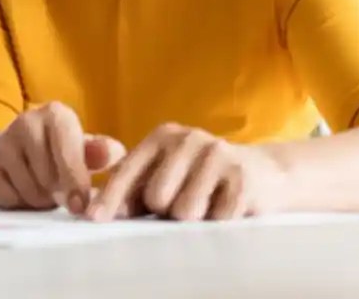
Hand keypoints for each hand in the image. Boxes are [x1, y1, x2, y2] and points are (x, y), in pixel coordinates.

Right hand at [0, 102, 125, 213]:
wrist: (13, 153)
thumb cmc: (58, 153)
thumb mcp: (84, 150)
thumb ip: (101, 153)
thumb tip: (111, 152)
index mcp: (56, 114)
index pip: (68, 149)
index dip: (75, 179)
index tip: (80, 204)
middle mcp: (26, 121)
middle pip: (48, 175)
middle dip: (58, 193)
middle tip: (63, 196)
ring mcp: (3, 142)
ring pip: (29, 190)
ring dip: (40, 200)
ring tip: (43, 190)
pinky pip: (9, 198)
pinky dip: (19, 202)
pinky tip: (22, 191)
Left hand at [87, 123, 287, 221]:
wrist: (264, 173)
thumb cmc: (202, 179)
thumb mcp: (166, 176)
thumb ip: (134, 192)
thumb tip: (101, 212)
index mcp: (161, 137)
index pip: (127, 171)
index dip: (110, 198)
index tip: (94, 219)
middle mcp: (187, 138)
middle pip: (156, 197)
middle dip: (165, 211)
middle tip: (183, 201)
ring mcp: (217, 154)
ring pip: (185, 212)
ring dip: (194, 218)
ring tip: (206, 203)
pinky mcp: (242, 176)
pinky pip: (216, 219)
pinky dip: (219, 221)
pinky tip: (227, 204)